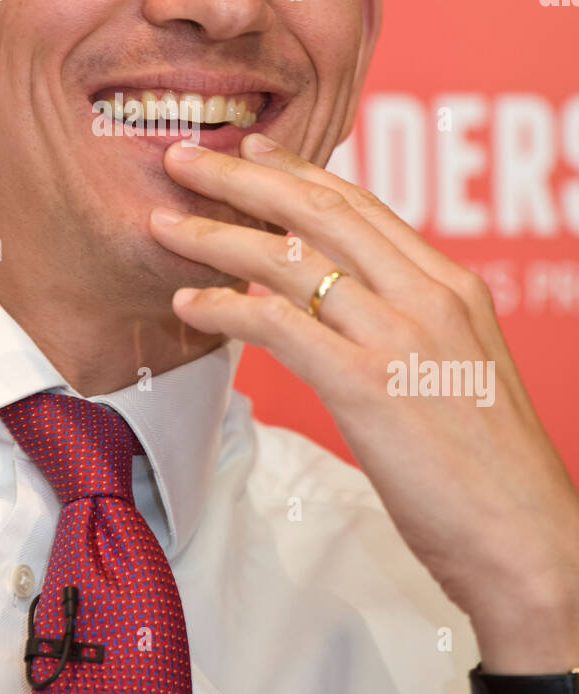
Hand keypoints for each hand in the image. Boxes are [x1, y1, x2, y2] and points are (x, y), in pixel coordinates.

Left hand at [149, 133, 578, 668]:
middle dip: (243, 179)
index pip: (363, 206)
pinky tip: (188, 303)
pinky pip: (277, 325)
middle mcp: (428, 296)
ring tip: (164, 224)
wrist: (529, 541)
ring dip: (215, 235)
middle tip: (187, 159)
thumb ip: (411, 325)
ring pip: (288, 260)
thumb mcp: (462, 369)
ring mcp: (398, 336)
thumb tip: (342, 304)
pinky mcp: (367, 385)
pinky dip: (224, 307)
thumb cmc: (492, 470)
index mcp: (454, 286)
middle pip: (318, 213)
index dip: (299, 173)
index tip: (253, 152)